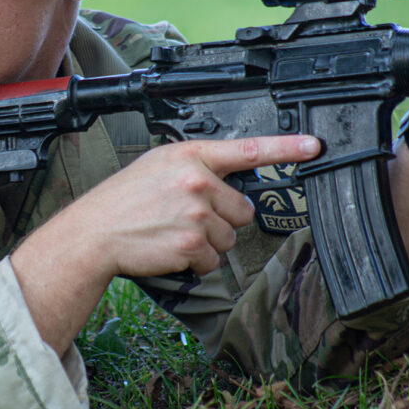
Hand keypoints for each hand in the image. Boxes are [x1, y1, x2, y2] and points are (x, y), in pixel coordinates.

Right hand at [9, 135, 318, 354]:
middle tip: (185, 219)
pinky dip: (195, 262)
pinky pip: (213, 261)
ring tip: (172, 233)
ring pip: (229, 238)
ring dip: (207, 244)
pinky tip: (170, 249)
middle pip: (242, 209)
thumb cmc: (122, 201)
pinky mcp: (193, 243)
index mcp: (190, 156)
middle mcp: (197, 180)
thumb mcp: (157, 166)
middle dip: (221, 219)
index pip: (248, 149)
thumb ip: (195, 167)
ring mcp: (196, 212)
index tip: (315, 146)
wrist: (94, 232)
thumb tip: (225, 182)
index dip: (287, 148)